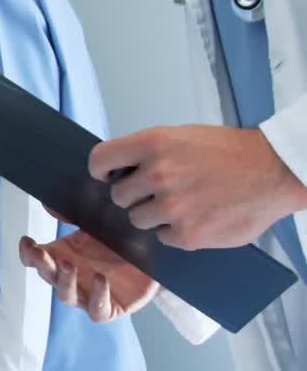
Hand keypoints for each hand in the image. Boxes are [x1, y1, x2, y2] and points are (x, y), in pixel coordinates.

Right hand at [19, 224, 159, 323]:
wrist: (152, 259)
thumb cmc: (118, 241)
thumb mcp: (95, 224)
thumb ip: (73, 215)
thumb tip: (48, 203)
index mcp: (61, 256)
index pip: (35, 259)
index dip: (27, 253)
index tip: (27, 240)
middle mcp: (71, 277)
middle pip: (48, 276)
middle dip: (41, 265)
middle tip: (40, 253)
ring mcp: (88, 295)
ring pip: (67, 296)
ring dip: (64, 281)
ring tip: (68, 264)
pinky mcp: (110, 308)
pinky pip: (98, 310)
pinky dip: (97, 296)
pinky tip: (101, 279)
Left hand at [91, 125, 306, 249]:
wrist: (273, 171)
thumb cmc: (227, 152)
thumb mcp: (180, 137)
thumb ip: (147, 152)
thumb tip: (116, 170)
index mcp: (153, 144)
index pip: (100, 160)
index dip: (101, 170)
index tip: (107, 176)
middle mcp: (158, 174)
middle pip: (118, 195)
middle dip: (134, 195)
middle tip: (159, 191)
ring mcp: (172, 207)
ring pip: (137, 219)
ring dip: (154, 215)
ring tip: (182, 203)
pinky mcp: (188, 235)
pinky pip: (163, 238)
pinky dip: (176, 231)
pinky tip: (197, 216)